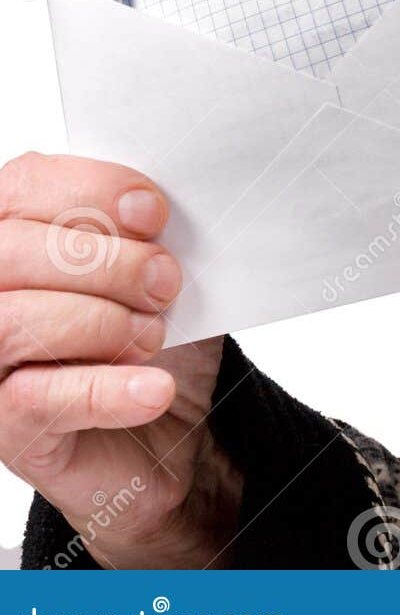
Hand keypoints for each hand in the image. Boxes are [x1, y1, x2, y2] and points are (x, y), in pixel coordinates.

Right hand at [0, 153, 239, 567]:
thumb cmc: (148, 327)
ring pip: (12, 322)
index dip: (88, 190)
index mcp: (14, 229)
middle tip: (164, 280)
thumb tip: (147, 207)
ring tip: (154, 334)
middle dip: (104, 261)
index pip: (23, 184)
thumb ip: (138, 228)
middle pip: (10, 253)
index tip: (154, 212)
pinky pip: (36, 400)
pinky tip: (153, 388)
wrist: (169, 424)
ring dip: (101, 322)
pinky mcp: (9, 430)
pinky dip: (107, 390)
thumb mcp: (152, 265)